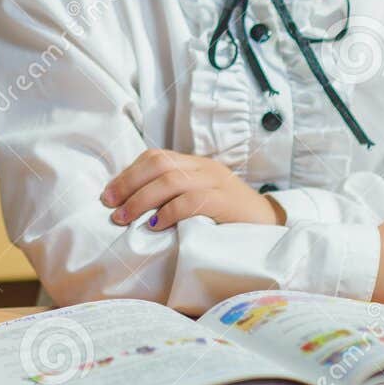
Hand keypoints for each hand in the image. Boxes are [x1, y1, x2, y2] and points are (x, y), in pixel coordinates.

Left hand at [100, 149, 283, 229]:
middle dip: (128, 184)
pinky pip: (190, 200)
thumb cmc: (231, 219)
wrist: (274, 227)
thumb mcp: (202, 200)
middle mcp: (204, 168)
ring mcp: (216, 182)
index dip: (128, 173)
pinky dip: (168, 212)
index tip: (108, 194)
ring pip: (170, 180)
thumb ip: (175, 196)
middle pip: (158, 164)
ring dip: (140, 199)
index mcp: (196, 164)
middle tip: (109, 206)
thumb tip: (133, 208)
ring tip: (123, 218)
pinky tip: (154, 225)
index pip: (156, 157)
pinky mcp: (225, 201)